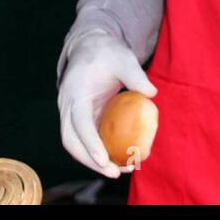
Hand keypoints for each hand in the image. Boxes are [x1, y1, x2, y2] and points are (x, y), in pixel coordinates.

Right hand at [58, 30, 157, 177]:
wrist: (90, 47)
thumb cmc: (107, 53)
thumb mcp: (122, 58)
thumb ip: (135, 75)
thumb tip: (152, 94)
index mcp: (75, 92)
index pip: (79, 123)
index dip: (90, 143)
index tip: (104, 160)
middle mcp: (68, 105)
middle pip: (71, 140)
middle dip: (90, 160)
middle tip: (116, 172)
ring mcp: (71, 113)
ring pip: (74, 144)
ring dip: (93, 161)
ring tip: (120, 170)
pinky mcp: (80, 118)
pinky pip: (84, 140)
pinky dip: (97, 152)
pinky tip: (119, 159)